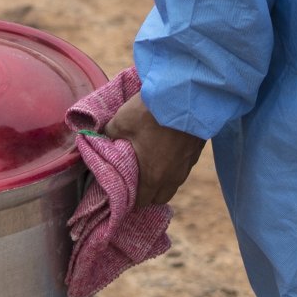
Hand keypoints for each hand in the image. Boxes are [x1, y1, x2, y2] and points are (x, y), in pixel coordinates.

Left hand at [104, 91, 204, 207]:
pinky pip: (183, 168)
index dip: (131, 199)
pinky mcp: (196, 153)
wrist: (185, 94)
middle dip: (148, 193)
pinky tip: (166, 151)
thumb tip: (100, 139)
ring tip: (151, 164)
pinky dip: (174, 166)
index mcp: (153, 176)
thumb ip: (108, 135)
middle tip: (136, 179)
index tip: (123, 191)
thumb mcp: (121, 122)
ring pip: (174, 183)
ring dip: (163, 180)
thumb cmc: (151, 112)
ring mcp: (187, 165)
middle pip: (160, 197)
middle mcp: (173, 176)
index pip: (142, 201)